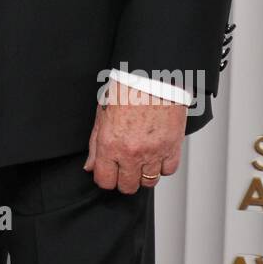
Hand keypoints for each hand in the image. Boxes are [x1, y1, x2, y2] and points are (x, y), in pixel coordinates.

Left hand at [83, 77, 185, 192]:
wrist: (152, 76)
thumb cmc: (126, 90)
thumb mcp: (102, 115)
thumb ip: (95, 144)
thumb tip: (90, 166)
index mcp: (109, 144)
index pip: (105, 180)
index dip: (105, 178)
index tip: (108, 172)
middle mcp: (130, 152)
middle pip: (127, 186)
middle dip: (124, 179)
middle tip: (125, 167)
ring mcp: (153, 152)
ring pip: (148, 182)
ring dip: (144, 174)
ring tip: (141, 160)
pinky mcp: (172, 147)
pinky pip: (168, 171)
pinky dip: (163, 166)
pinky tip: (157, 154)